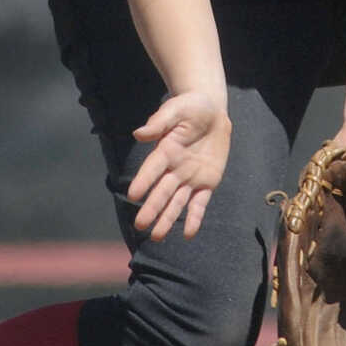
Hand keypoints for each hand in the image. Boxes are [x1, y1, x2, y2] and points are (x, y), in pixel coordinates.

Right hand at [128, 92, 231, 240]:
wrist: (211, 111)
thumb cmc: (190, 108)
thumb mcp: (176, 110)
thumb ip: (159, 122)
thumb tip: (139, 134)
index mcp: (165, 150)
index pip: (152, 169)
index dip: (144, 181)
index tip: (133, 195)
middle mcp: (175, 168)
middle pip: (162, 191)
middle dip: (152, 208)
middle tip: (140, 225)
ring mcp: (190, 177)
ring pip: (177, 202)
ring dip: (167, 218)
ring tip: (156, 236)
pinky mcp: (207, 182)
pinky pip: (200, 202)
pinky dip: (194, 217)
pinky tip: (188, 233)